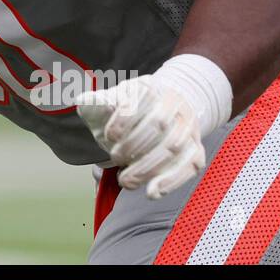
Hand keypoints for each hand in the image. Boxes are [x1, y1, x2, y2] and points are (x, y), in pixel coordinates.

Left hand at [77, 75, 205, 199]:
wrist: (165, 112)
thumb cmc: (130, 111)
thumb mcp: (111, 102)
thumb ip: (95, 102)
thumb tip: (83, 100)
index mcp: (148, 87)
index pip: (138, 98)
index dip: (123, 119)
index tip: (109, 136)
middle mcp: (173, 103)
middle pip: (157, 123)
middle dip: (133, 145)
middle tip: (115, 159)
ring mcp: (187, 126)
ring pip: (173, 145)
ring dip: (147, 166)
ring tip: (126, 180)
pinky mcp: (196, 149)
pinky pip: (189, 165)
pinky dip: (171, 181)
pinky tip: (152, 192)